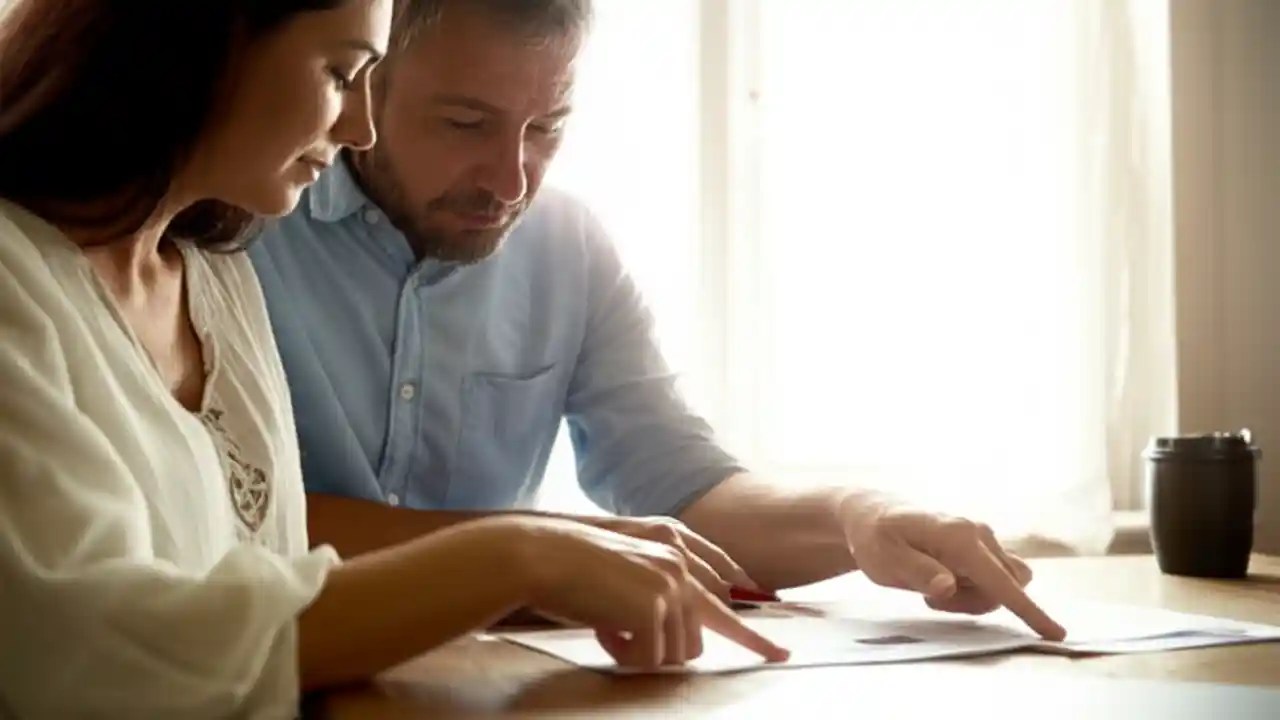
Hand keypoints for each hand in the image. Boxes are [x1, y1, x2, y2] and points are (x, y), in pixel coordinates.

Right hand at [507, 516, 789, 668]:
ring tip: (605, 627)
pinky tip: (601, 630)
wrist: (542, 556)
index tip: (778, 655)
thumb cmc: (572, 571)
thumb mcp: (625, 575)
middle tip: (618, 638)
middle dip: (660, 652)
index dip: (751, 633)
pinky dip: (622, 655)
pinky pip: (648, 659)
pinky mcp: (655, 606)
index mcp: (676, 553)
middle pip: (695, 641)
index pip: (725, 594)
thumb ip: (658, 593)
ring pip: (674, 654)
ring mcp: (671, 584)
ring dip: (637, 653)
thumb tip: (680, 640)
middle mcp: (681, 565)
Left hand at [840, 498, 1066, 640]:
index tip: (1056, 634)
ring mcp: (984, 538)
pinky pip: (994, 578)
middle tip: (929, 598)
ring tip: (931, 586)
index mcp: (960, 537)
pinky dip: (972, 588)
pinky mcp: (982, 546)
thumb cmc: (876, 539)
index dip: (1029, 611)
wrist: (872, 515)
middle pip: (1006, 588)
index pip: (1002, 581)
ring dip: (971, 597)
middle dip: (973, 603)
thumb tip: (949, 586)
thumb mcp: (885, 561)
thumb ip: (918, 572)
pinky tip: (942, 578)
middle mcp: (981, 534)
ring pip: (1001, 585)